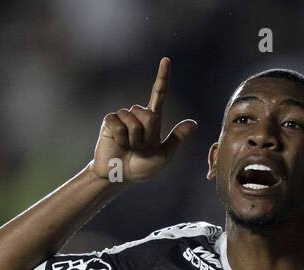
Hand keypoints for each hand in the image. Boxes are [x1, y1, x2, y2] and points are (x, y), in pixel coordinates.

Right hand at [91, 57, 197, 182]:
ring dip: (134, 139)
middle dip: (147, 135)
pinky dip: (121, 137)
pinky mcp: (109, 121)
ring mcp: (123, 116)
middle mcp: (138, 114)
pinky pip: (119, 124)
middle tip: (141, 147)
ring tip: (130, 146)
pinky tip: (118, 143)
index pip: (159, 94)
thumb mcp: (164, 155)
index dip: (162, 78)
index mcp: (153, 120)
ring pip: (134, 120)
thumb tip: (194, 123)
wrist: (120, 175)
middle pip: (149, 115)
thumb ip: (177, 138)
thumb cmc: (143, 167)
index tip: (166, 60)